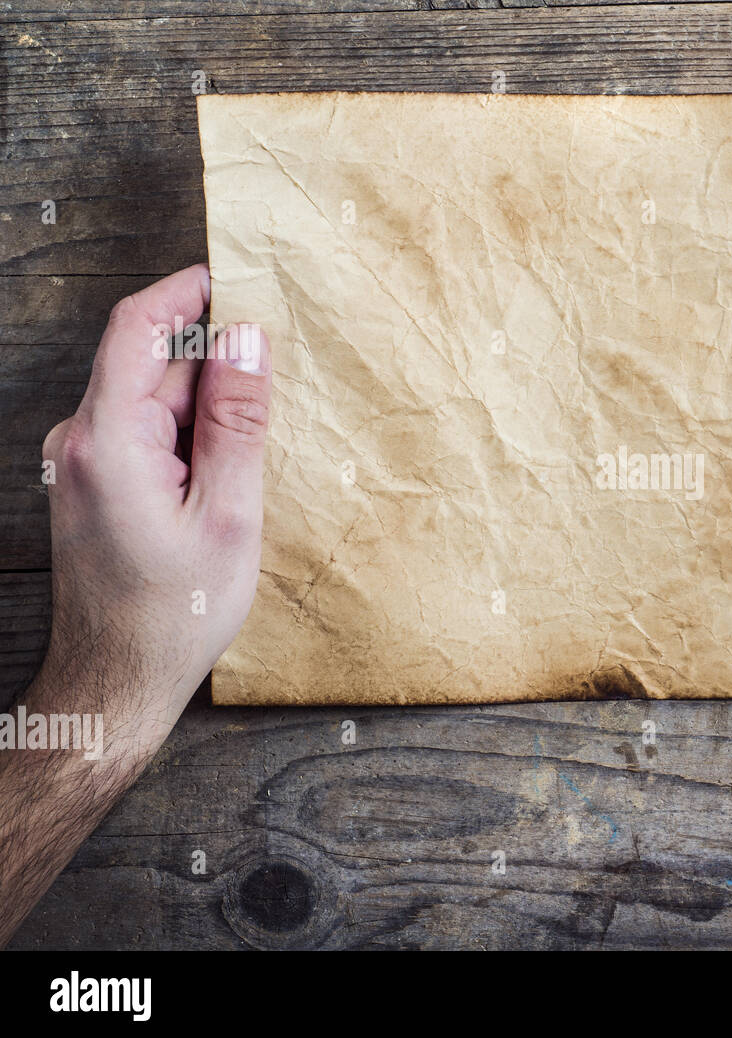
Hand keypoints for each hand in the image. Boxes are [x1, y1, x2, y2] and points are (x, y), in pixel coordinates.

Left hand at [35, 265, 271, 744]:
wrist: (115, 683)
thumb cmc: (174, 614)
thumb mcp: (228, 515)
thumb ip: (237, 421)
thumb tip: (248, 339)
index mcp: (108, 441)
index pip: (137, 328)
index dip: (185, 293)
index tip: (234, 279)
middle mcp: (79, 442)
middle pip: (149, 363)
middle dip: (212, 360)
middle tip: (272, 388)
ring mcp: (79, 464)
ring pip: (148, 399)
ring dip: (202, 404)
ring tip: (247, 455)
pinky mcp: (90, 484)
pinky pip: (141, 431)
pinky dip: (185, 433)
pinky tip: (219, 477)